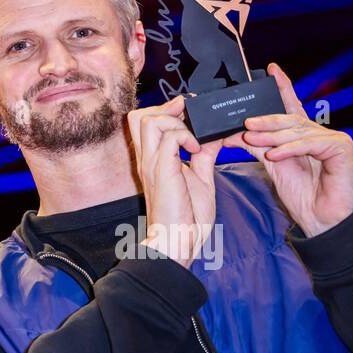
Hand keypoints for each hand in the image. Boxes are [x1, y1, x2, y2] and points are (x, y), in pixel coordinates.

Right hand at [126, 95, 221, 267]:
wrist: (179, 242)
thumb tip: (214, 138)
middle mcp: (148, 158)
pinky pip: (169, 137)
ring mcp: (152, 164)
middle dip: (165, 109)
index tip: (189, 116)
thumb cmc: (187, 219)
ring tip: (193, 137)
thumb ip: (204, 157)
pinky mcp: (162, 171)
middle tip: (188, 119)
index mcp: (154, 160)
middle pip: (139, 116)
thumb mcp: (201, 180)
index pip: (145, 122)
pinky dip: (186, 136)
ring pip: (148, 120)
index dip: (166, 111)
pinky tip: (197, 150)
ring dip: (174, 121)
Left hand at [221, 63, 352, 237]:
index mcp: (303, 135)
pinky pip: (308, 143)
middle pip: (289, 118)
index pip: (291, 106)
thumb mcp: (273, 165)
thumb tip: (234, 134)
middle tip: (245, 122)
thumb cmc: (302, 194)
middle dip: (265, 119)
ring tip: (252, 138)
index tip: (271, 70)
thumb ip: (257, 145)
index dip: (282, 87)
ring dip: (271, 135)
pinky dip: (289, 148)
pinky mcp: (341, 147)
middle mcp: (318, 133)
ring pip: (296, 130)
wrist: (323, 220)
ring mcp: (333, 138)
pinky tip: (274, 155)